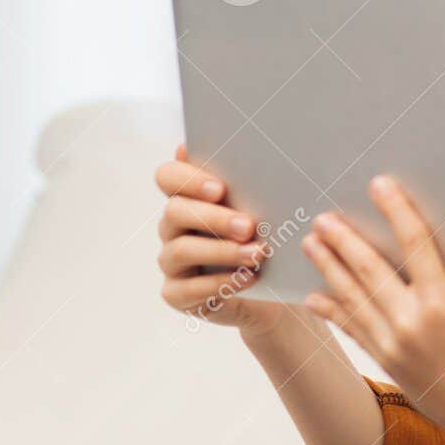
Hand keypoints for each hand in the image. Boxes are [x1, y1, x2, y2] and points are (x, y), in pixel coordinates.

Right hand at [154, 144, 289, 335]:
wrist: (276, 287)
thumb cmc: (267, 237)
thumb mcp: (265, 208)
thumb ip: (249, 181)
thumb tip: (248, 150)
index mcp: (188, 197)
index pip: (168, 177)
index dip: (187, 179)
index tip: (220, 189)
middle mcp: (173, 227)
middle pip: (175, 211)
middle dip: (214, 218)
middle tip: (249, 225)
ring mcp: (171, 261)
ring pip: (181, 250)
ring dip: (222, 251)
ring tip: (257, 253)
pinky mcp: (176, 293)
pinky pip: (189, 288)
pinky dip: (220, 283)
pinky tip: (248, 278)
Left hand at [299, 175, 444, 434]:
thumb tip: (441, 250)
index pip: (416, 245)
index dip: (397, 211)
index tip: (380, 185)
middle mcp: (413, 323)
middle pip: (370, 271)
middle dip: (344, 241)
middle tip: (324, 217)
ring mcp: (395, 345)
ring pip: (354, 298)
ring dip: (330, 268)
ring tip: (312, 244)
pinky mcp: (388, 363)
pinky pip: (354, 330)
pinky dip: (333, 312)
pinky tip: (315, 297)